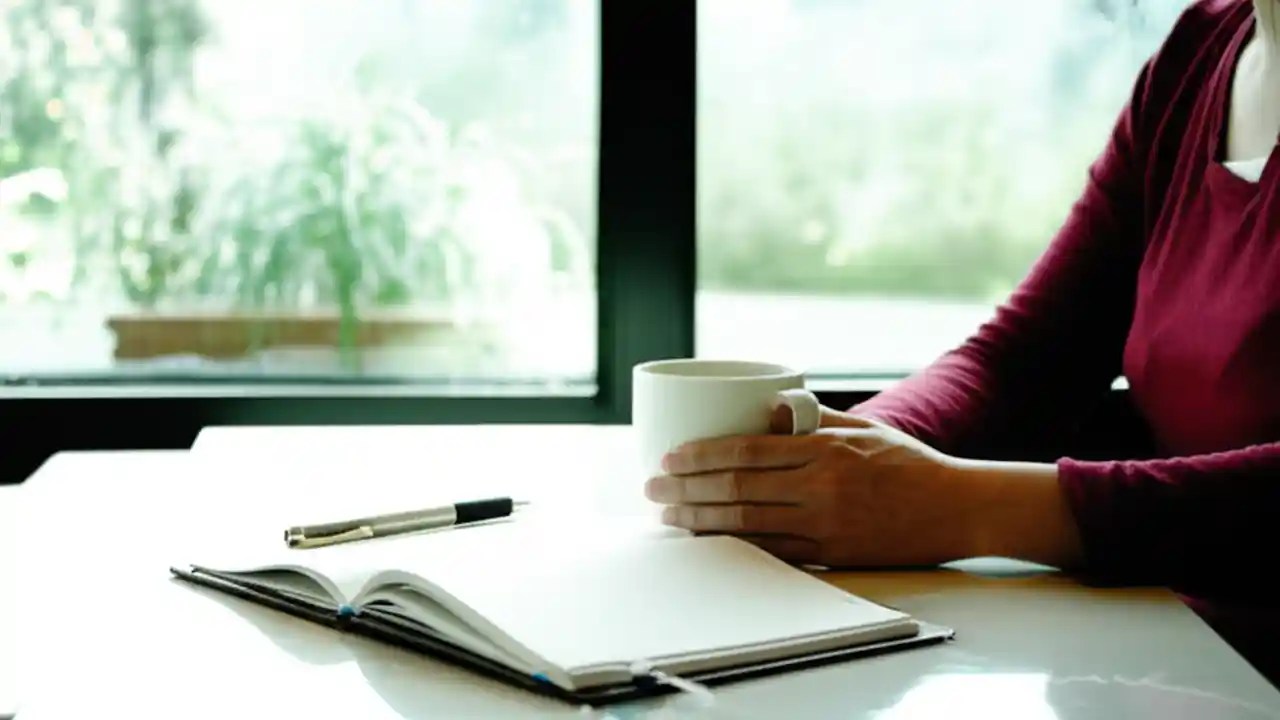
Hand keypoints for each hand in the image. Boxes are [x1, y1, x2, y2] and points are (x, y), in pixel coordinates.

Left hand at [645, 410, 1082, 568]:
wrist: (959, 508)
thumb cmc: (910, 463)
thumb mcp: (864, 427)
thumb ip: (813, 419)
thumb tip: (764, 410)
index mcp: (823, 448)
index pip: (746, 450)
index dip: (701, 455)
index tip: (669, 458)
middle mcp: (820, 485)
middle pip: (736, 488)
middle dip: (686, 490)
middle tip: (651, 491)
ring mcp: (826, 524)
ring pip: (747, 524)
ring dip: (700, 522)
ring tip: (667, 518)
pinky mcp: (834, 554)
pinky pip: (775, 554)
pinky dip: (738, 548)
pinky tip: (711, 543)